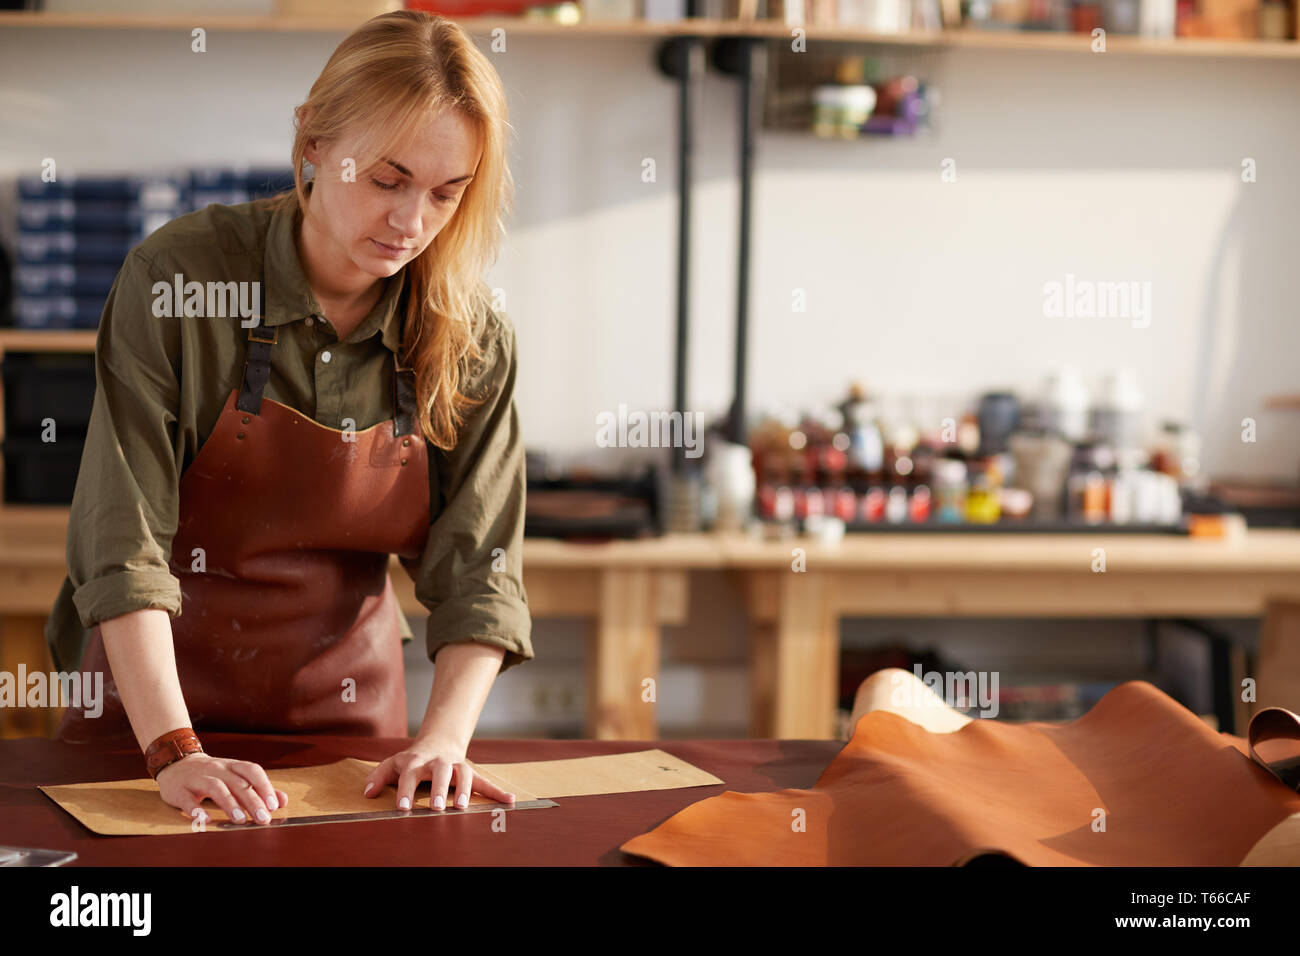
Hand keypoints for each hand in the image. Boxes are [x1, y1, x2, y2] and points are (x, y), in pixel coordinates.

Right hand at [155, 752, 288, 825]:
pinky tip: (205, 820)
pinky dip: (196, 809)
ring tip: (240, 820)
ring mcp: (197, 778)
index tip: (273, 805)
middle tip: (263, 819)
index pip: (252, 771)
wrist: (175, 763)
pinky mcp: (179, 790)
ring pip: (216, 788)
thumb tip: (282, 800)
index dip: (264, 786)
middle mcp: (217, 769)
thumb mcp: (235, 776)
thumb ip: (258, 789)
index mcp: (232, 766)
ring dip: (229, 804)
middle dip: (252, 801)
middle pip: (237, 783)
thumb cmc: (212, 774)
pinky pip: (187, 799)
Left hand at [362, 735, 515, 810]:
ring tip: (463, 807)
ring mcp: (457, 766)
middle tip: (435, 807)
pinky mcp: (471, 773)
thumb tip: (367, 794)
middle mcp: (439, 762)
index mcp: (417, 761)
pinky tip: (510, 801)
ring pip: (465, 775)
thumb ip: (377, 776)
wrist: (439, 742)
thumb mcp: (392, 763)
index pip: (410, 774)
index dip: (406, 790)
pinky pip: (486, 782)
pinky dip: (498, 792)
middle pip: (441, 771)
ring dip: (466, 790)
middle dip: (439, 789)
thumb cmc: (412, 760)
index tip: (402, 808)